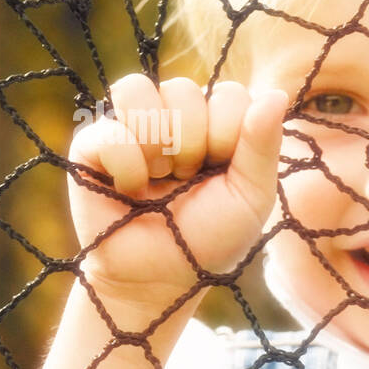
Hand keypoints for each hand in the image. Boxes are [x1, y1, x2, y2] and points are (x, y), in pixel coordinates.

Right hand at [67, 74, 288, 312]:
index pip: (228, 94)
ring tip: (159, 177)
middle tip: (186, 179)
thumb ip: (263, 145)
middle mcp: (172, 117)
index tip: (221, 172)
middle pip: (183, 90)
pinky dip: (127, 165)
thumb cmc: (210, 238)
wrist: (159, 278)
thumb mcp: (251, 197)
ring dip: (156, 144)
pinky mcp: (90, 145)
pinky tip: (130, 189)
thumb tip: (278, 93)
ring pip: (137, 90)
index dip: (228, 135)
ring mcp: (129, 126)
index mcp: (214, 123)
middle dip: (192, 145)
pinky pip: (108, 129)